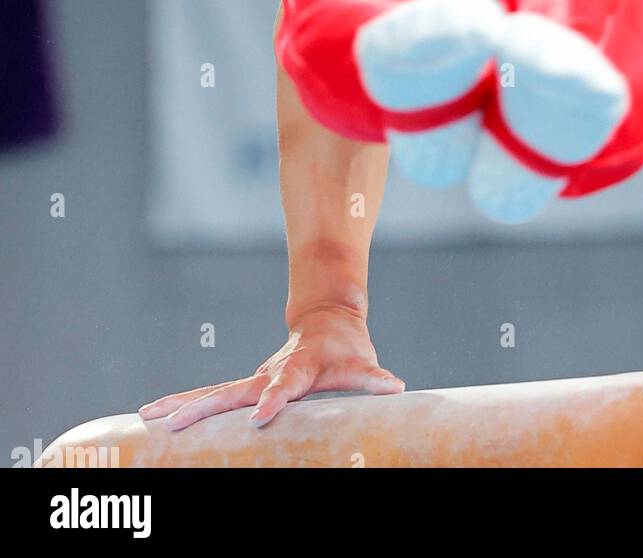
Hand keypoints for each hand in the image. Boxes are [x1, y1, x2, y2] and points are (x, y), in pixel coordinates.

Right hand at [137, 304, 404, 430]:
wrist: (327, 318)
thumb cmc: (346, 346)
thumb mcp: (361, 360)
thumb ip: (372, 376)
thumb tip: (396, 386)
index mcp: (298, 369)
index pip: (285, 387)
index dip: (275, 400)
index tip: (261, 417)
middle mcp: (269, 373)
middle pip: (232, 392)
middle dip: (202, 409)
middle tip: (171, 424)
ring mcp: (253, 379)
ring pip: (213, 393)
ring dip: (181, 405)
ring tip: (148, 417)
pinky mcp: (245, 386)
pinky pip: (211, 397)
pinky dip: (183, 405)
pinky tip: (154, 418)